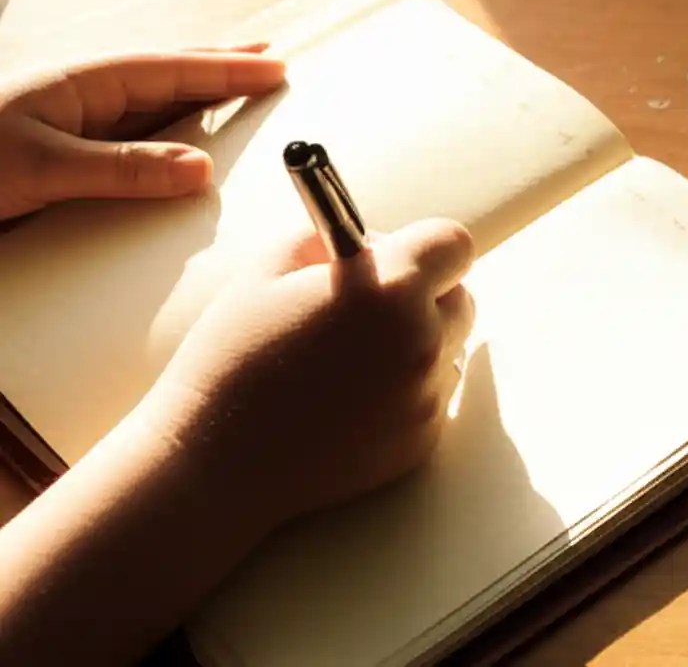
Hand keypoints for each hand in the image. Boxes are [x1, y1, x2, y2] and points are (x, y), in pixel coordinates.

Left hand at [0, 43, 284, 220]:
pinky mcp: (64, 154)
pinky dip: (169, 126)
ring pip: (152, 99)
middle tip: (268, 57)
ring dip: (197, 91)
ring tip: (234, 84)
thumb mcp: (41, 169)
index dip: (227, 70)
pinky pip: (134, 131)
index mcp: (80, 85)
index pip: (171, 70)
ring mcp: (72, 122)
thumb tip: (197, 169)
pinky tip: (178, 135)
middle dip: (220, 64)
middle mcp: (80, 97)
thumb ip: (122, 167)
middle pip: (167, 72)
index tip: (275, 68)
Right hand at [132, 218, 475, 525]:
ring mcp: (427, 397)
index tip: (400, 255)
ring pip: (448, 349)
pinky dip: (403, 391)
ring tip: (351, 357)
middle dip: (426, 293)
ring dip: (416, 342)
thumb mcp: (267, 269)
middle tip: (371, 304)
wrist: (216, 460)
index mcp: (389, 289)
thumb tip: (371, 240)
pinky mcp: (423, 440)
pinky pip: (432, 397)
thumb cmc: (233, 357)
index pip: (453, 244)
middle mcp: (422, 343)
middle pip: (460, 298)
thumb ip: (330, 239)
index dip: (426, 246)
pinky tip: (347, 400)